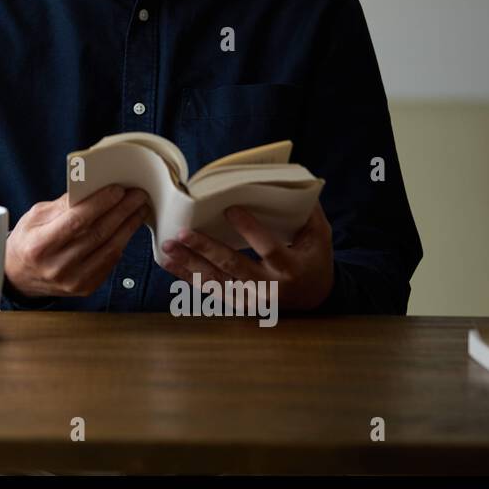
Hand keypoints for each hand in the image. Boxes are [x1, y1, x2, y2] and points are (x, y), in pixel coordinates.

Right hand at [4, 185, 150, 298]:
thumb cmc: (27, 242)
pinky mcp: (85, 288)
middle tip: (137, 195)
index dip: (100, 204)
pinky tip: (127, 228)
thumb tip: (91, 190)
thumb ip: (62, 205)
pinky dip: (121, 242)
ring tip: (138, 209)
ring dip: (128, 226)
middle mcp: (57, 267)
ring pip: (109, 249)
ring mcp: (73, 280)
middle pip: (98, 234)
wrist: (20, 276)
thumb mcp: (34, 217)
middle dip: (122, 211)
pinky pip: (110, 262)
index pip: (76, 221)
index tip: (118, 190)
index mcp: (39, 246)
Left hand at [157, 201, 334, 310]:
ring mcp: (251, 299)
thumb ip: (308, 213)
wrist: (314, 298)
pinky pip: (209, 289)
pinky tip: (170, 262)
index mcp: (290, 268)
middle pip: (233, 267)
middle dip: (206, 249)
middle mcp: (269, 288)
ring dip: (189, 264)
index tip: (229, 209)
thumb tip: (293, 184)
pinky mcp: (238, 304)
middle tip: (182, 233)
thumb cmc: (315, 259)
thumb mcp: (320, 236)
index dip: (250, 230)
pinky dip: (187, 276)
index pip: (268, 248)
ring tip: (168, 246)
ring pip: (216, 281)